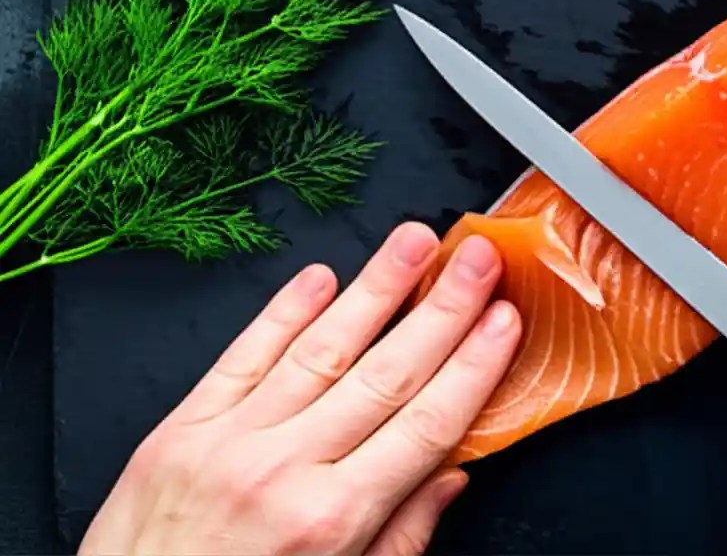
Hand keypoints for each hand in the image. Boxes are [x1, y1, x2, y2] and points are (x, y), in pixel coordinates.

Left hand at [79, 222, 521, 555]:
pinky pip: (242, 356)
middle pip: (384, 374)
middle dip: (441, 309)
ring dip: (375, 288)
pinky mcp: (181, 429)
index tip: (505, 321)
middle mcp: (284, 470)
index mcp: (332, 520)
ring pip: (321, 349)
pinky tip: (321, 277)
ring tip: (415, 240)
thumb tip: (452, 472)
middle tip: (477, 258)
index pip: (425, 424)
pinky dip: (283, 312)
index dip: (473, 367)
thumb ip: (400, 535)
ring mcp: (229, 441)